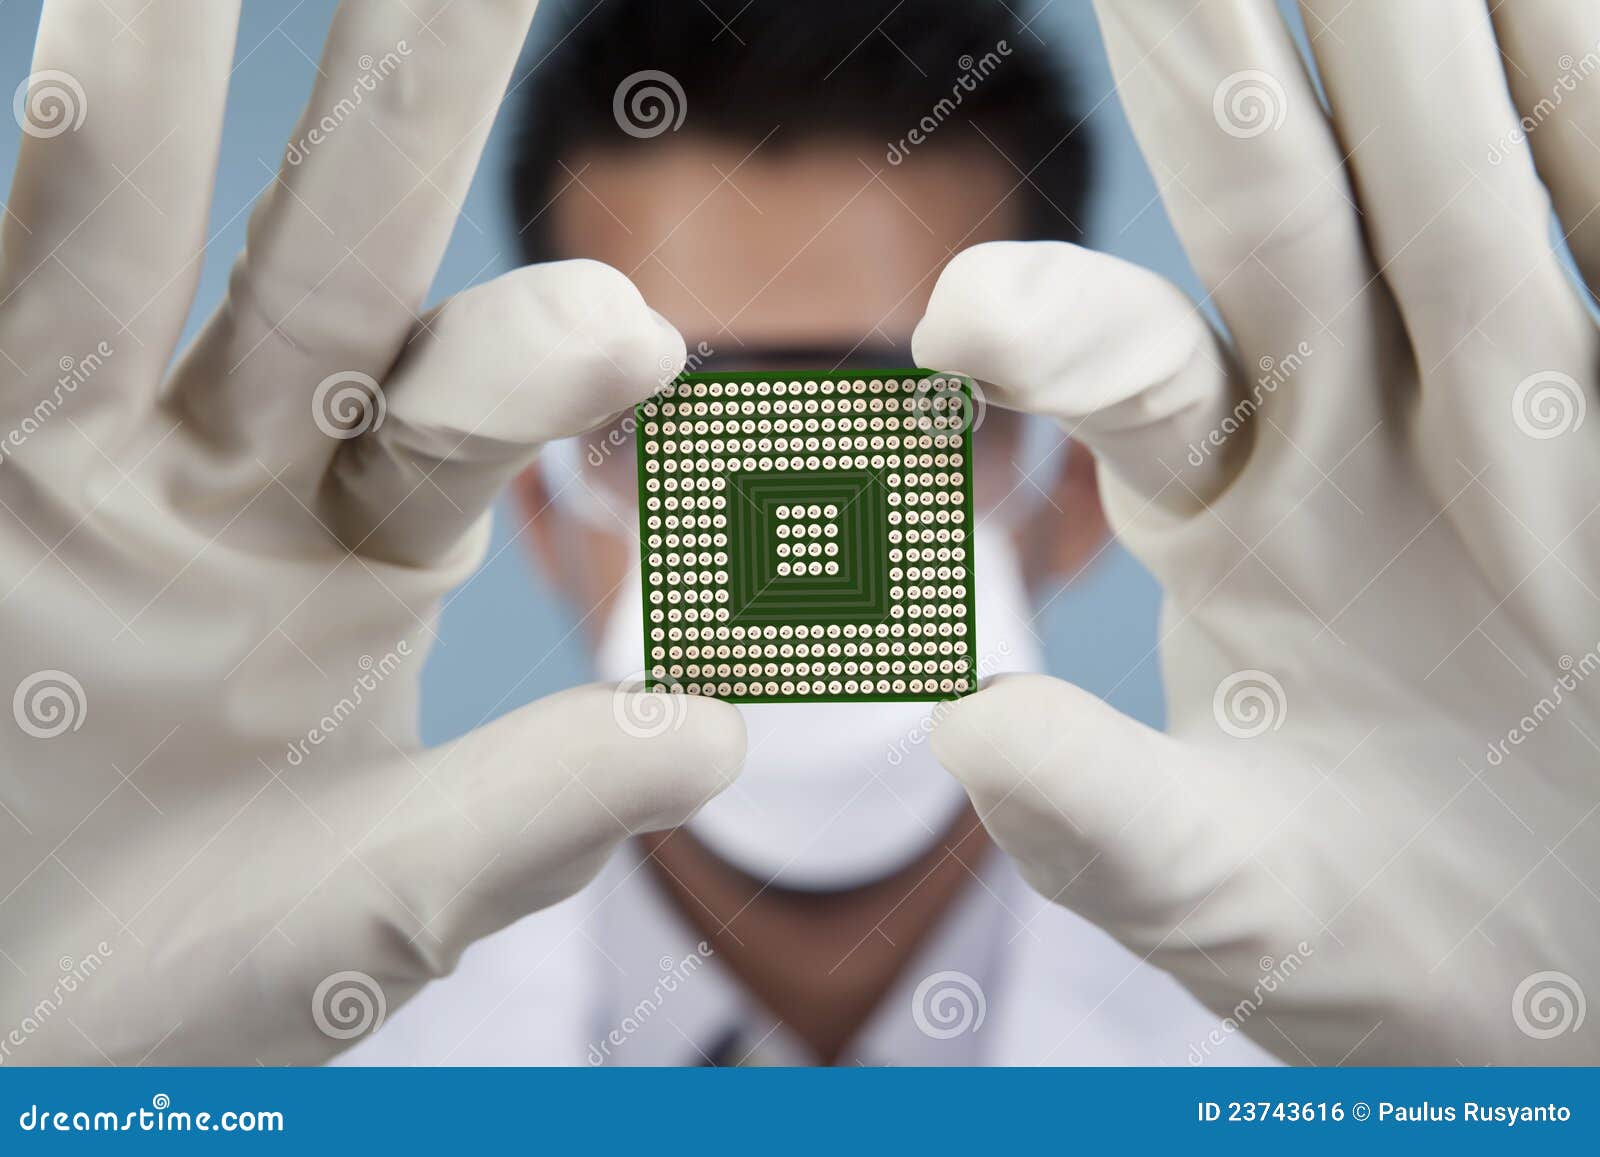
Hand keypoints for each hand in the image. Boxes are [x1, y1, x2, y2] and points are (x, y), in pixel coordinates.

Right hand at [0, 2, 740, 1063]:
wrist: (10, 1044)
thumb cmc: (178, 985)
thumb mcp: (368, 902)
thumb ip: (528, 817)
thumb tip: (723, 736)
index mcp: (356, 547)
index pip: (464, 394)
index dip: (538, 345)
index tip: (631, 333)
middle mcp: (220, 467)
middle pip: (323, 249)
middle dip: (393, 104)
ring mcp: (50, 461)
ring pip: (92, 235)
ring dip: (135, 88)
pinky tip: (24, 83)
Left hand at [915, 0, 1599, 1063]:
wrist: (1585, 995)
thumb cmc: (1405, 953)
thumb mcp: (1239, 899)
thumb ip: (1106, 825)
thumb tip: (963, 733)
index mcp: (1226, 519)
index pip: (1123, 367)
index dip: (1048, 322)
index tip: (958, 318)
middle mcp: (1352, 428)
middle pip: (1270, 212)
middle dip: (1215, 71)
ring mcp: (1511, 411)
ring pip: (1450, 190)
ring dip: (1423, 51)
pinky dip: (1592, 119)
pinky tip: (1561, 13)